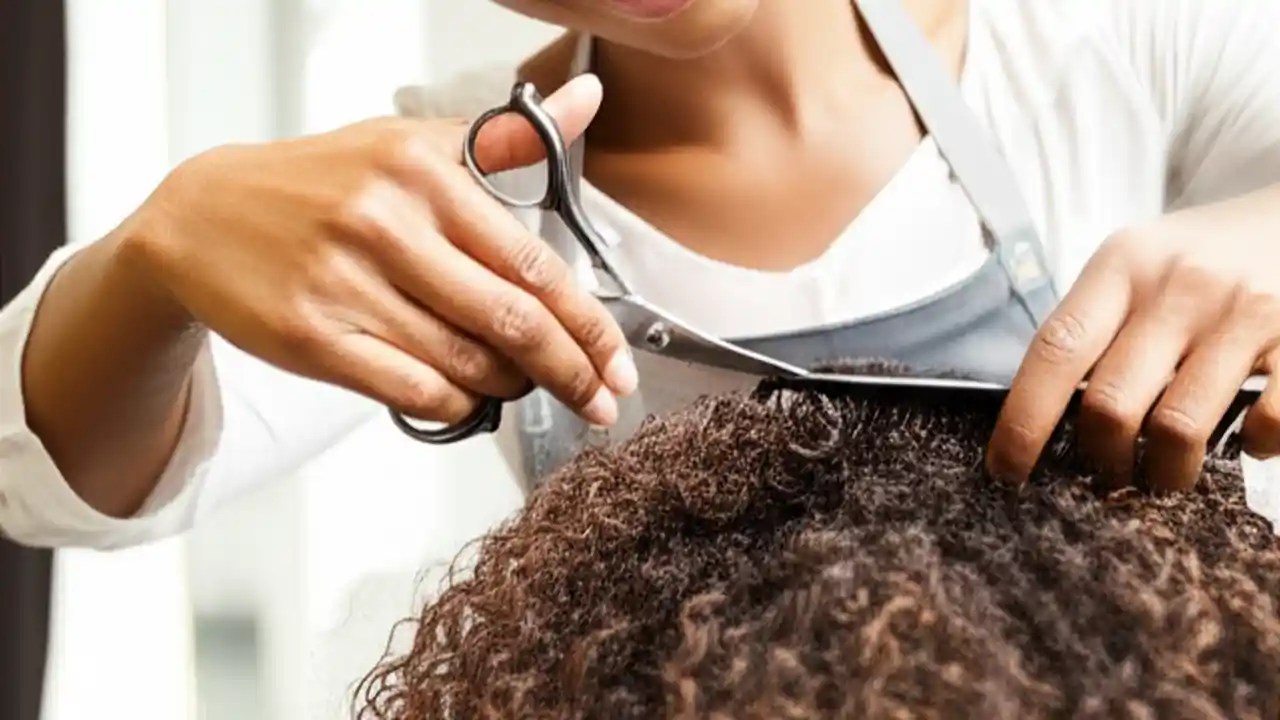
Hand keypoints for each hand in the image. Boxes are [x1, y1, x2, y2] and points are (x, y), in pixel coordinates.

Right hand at [122, 74, 636, 427]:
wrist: (204, 217)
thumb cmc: (325, 184)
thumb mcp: (411, 144)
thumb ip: (505, 139)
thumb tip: (589, 99)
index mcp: (423, 172)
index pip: (534, 264)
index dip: (589, 325)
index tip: (616, 363)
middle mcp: (387, 224)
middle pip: (511, 321)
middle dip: (569, 372)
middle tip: (599, 401)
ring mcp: (347, 284)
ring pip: (466, 362)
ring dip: (510, 385)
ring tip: (521, 382)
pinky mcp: (313, 338)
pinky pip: (414, 390)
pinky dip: (457, 402)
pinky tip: (467, 393)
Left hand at [987, 187, 1279, 490]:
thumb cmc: (1207, 255)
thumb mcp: (1140, 263)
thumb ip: (1099, 326)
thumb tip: (1045, 418)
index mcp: (1123, 265)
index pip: (1055, 352)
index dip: (1022, 421)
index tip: (1006, 470)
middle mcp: (1180, 285)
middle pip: (1110, 404)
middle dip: (1099, 459)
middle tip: (1106, 475)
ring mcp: (1246, 311)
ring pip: (1177, 428)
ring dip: (1164, 472)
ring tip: (1164, 475)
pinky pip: (1266, 423)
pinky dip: (1252, 448)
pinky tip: (1246, 441)